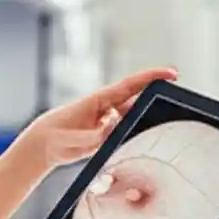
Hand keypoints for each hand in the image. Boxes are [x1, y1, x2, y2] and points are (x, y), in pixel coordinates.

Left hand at [22, 67, 177, 168]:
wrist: (42, 145)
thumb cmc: (53, 136)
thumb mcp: (72, 138)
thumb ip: (95, 134)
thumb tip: (115, 123)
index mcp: (99, 99)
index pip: (131, 85)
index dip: (152, 77)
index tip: (172, 73)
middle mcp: (107, 107)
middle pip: (138, 98)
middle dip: (157, 96)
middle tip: (176, 97)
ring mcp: (109, 119)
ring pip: (134, 115)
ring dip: (146, 119)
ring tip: (159, 127)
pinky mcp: (108, 133)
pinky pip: (128, 130)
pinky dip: (136, 134)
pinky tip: (141, 142)